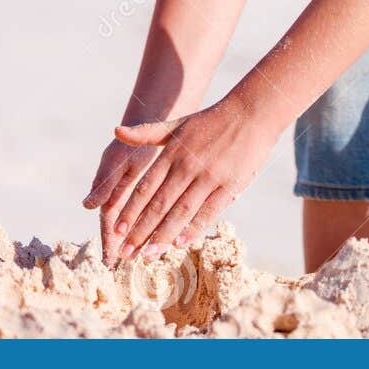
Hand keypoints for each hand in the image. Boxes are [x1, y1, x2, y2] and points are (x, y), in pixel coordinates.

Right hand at [83, 137, 159, 266]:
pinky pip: (152, 210)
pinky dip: (156, 222)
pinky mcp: (152, 188)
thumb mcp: (122, 161)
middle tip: (130, 264)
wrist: (153, 124)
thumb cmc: (136, 142)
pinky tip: (163, 234)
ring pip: (137, 220)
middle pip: (122, 225)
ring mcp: (135, 192)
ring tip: (145, 256)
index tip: (110, 261)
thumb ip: (107, 182)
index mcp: (111, 189)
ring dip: (140, 236)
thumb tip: (86, 206)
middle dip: (125, 244)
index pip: (109, 222)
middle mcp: (121, 193)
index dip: (110, 241)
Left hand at [109, 95, 280, 261]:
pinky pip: (209, 211)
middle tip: (125, 253)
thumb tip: (116, 132)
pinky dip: (193, 228)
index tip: (116, 230)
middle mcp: (188, 166)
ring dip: (162, 236)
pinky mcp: (230, 185)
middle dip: (140, 231)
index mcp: (173, 153)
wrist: (253, 112)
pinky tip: (179, 243)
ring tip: (147, 255)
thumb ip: (147, 133)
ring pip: (181, 212)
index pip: (145, 188)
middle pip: (160, 204)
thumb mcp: (178, 124)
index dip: (130, 211)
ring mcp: (210, 176)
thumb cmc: (212, 120)